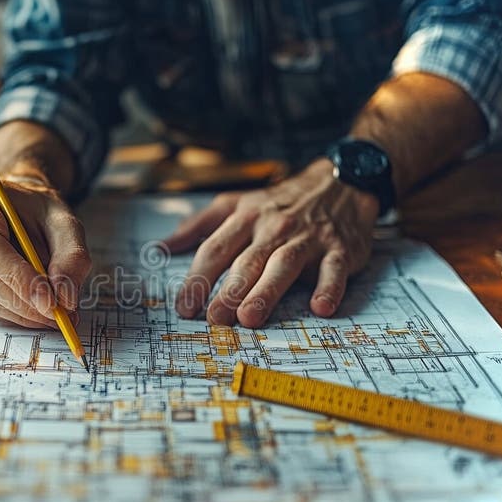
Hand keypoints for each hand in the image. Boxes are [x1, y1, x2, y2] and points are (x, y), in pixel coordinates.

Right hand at [0, 177, 90, 327]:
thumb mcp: (64, 220)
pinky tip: (38, 310)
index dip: (18, 277)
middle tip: (60, 314)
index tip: (49, 301)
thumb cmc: (38, 210)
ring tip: (56, 313)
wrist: (18, 209)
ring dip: (23, 312)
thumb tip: (65, 297)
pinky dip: (16, 314)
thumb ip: (72, 255)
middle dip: (24, 301)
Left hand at [164, 158, 379, 327]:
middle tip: (214, 319)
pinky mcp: (340, 250)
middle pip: (247, 261)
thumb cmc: (279, 202)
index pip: (215, 249)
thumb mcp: (236, 203)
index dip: (197, 278)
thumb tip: (161, 247)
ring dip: (266, 291)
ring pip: (284, 264)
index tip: (184, 306)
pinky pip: (333, 269)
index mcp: (246, 217)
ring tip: (249, 316)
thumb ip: (198, 225)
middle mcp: (274, 227)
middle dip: (228, 290)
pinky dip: (328, 288)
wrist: (340, 182)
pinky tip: (320, 307)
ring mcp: (308, 238)